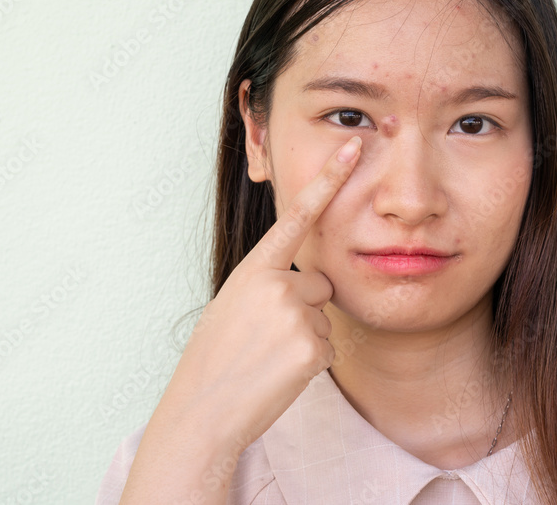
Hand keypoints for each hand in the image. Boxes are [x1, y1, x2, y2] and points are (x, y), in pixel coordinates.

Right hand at [159, 133, 362, 450]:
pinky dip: (309, 363)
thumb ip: (268, 282)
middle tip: (266, 337)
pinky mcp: (310, 348)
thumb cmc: (215, 357)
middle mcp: (276, 284)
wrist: (203, 410)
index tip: (353, 147)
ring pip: (324, 318)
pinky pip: (327, 348)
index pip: (297, 215)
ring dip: (304, 338)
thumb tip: (310, 282)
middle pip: (319, 285)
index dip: (329, 179)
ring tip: (267, 357)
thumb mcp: (233, 303)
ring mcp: (294, 316)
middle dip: (303, 308)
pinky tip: (278, 374)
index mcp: (253, 269)